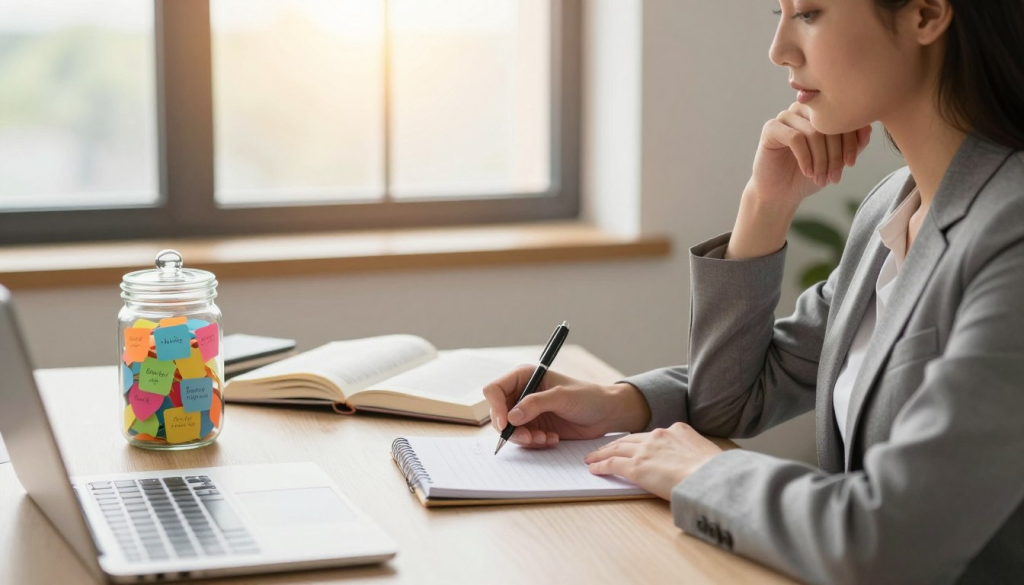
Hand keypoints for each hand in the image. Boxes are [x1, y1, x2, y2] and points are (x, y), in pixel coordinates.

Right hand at [482, 365, 650, 447]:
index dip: (496, 407)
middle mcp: (522, 394)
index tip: (506, 423)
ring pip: (510, 430)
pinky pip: (524, 439)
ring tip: (544, 438)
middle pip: (499, 414)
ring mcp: (528, 412)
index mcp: (524, 377)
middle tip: (530, 437)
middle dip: (512, 429)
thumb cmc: (588, 397)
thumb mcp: (562, 397)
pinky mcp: (535, 427)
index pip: (495, 390)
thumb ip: (535, 404)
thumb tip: (511, 417)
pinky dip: (535, 443)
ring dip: (525, 438)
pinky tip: (552, 439)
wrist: (606, 414)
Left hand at [583, 423, 722, 499]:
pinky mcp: (637, 467)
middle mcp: (659, 435)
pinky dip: (601, 465)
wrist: (711, 478)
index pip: (652, 435)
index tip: (632, 444)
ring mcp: (646, 450)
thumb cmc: (716, 472)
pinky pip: (613, 464)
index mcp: (678, 430)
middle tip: (604, 448)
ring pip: (617, 448)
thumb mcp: (708, 454)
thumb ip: (694, 455)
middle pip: (630, 438)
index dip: (639, 440)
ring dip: (603, 453)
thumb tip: (694, 465)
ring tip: (592, 457)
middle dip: (615, 444)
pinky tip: (594, 468)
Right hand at [749, 102, 871, 209]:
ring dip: (820, 160)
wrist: (780, 193)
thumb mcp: (837, 160)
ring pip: (813, 132)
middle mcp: (803, 109)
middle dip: (835, 155)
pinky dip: (805, 158)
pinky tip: (807, 172)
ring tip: (821, 178)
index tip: (851, 164)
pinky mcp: (771, 128)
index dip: (851, 141)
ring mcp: (786, 117)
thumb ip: (854, 145)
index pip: (842, 117)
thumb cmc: (809, 174)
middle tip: (834, 177)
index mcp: (820, 112)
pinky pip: (795, 138)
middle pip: (828, 124)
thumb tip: (868, 128)